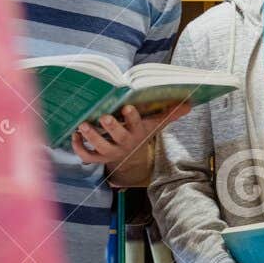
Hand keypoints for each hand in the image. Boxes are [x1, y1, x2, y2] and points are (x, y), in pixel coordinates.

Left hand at [71, 101, 191, 170]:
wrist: (133, 159)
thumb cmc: (142, 133)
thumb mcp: (156, 124)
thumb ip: (170, 113)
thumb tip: (189, 103)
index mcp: (138, 133)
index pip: (137, 125)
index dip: (132, 118)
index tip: (127, 107)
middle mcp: (124, 143)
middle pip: (118, 137)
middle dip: (111, 128)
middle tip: (104, 117)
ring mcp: (111, 152)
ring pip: (100, 148)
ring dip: (91, 137)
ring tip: (83, 125)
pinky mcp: (99, 158)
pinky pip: (87, 157)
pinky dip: (79, 148)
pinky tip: (73, 136)